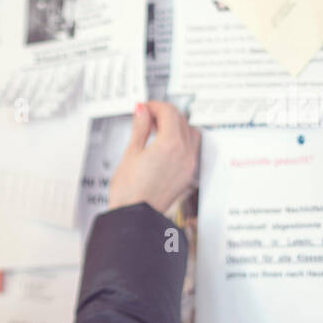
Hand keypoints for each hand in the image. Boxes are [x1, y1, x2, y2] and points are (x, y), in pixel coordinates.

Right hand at [107, 101, 199, 215]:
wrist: (135, 216)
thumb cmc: (130, 192)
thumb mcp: (131, 153)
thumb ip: (140, 128)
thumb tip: (143, 111)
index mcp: (170, 144)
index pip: (168, 112)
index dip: (154, 106)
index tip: (144, 109)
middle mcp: (184, 153)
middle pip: (181, 120)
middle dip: (164, 114)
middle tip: (147, 117)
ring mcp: (189, 165)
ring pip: (191, 132)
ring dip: (177, 126)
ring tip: (158, 130)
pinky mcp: (188, 174)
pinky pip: (192, 148)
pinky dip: (182, 140)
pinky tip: (166, 145)